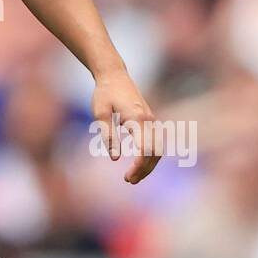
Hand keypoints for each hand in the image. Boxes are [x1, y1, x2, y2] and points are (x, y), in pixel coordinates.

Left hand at [91, 69, 160, 184]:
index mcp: (137, 119)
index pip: (145, 149)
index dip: (139, 166)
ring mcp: (152, 120)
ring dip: (149, 165)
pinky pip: (156, 143)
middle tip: (129, 181)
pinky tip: (139, 164)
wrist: (114, 75)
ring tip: (133, 177)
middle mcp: (149, 120)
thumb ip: (108, 135)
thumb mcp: (100, 113)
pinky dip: (150, 156)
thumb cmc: (104, 93)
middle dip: (144, 170)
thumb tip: (115, 158)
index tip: (127, 177)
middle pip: (155, 152)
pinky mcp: (150, 120)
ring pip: (158, 149)